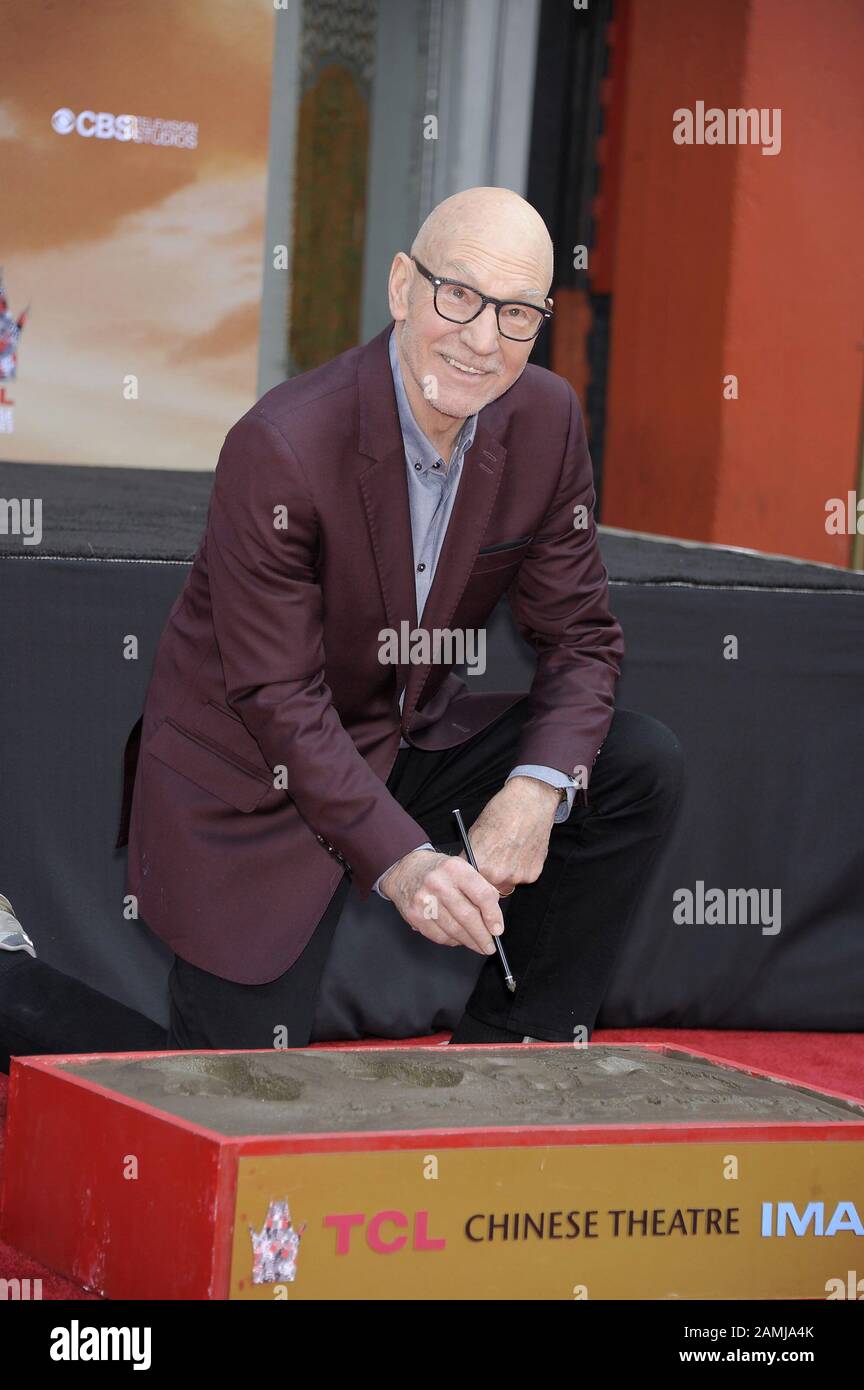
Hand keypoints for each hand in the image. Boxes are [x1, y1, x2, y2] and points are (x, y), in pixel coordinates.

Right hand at [379, 849, 503, 954]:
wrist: (406, 871)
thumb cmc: (439, 871)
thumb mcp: (462, 868)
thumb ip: (480, 889)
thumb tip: (494, 919)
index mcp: (455, 868)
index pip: (482, 895)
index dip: (493, 916)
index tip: (497, 929)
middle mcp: (438, 883)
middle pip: (468, 916)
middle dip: (482, 936)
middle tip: (490, 945)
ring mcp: (424, 900)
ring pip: (453, 930)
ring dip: (468, 941)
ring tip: (477, 944)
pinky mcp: (414, 915)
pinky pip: (439, 936)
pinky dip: (452, 941)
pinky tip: (458, 939)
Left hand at [457, 777, 558, 894]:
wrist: (530, 802)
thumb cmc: (501, 812)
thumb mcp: (475, 832)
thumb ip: (470, 856)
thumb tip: (465, 869)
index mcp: (480, 864)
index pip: (467, 885)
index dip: (468, 881)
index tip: (469, 878)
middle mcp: (498, 875)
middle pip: (486, 890)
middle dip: (485, 882)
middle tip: (489, 866)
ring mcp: (517, 876)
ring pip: (505, 886)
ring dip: (503, 878)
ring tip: (507, 855)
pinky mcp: (533, 874)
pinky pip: (521, 879)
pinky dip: (519, 870)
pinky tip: (520, 852)